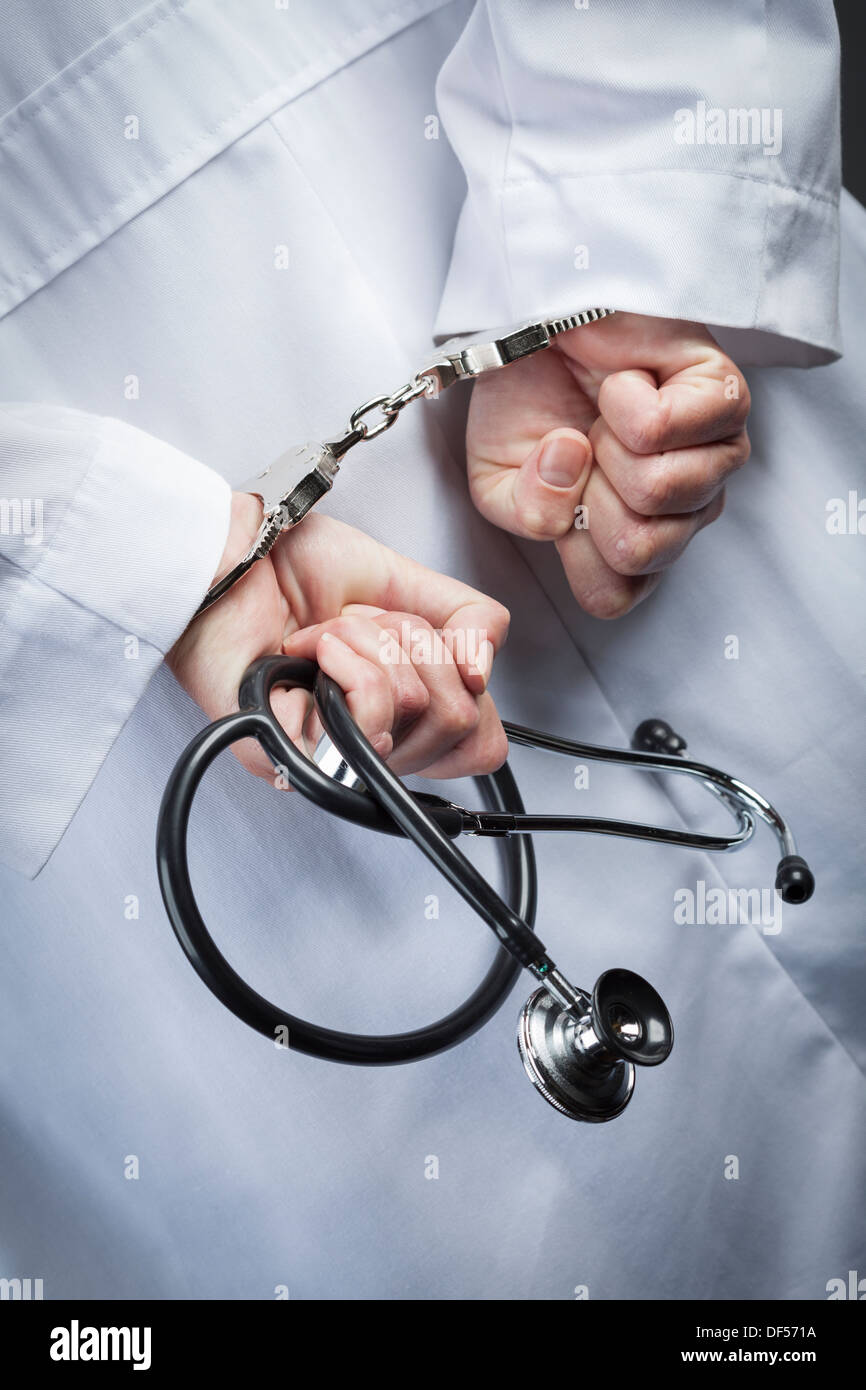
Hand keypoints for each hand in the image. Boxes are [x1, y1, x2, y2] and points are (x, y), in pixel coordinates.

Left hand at [167, 497, 509, 782]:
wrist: (229, 556)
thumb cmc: (290, 567)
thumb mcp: (403, 579)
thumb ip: (469, 618)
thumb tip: (483, 671)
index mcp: (403, 711)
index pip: (480, 742)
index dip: (468, 688)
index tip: (426, 644)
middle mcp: (374, 737)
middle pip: (460, 720)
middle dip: (416, 646)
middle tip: (360, 628)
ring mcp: (336, 752)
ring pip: (415, 711)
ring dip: (373, 646)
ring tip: (326, 636)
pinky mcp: (296, 758)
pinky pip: (367, 726)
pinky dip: (347, 667)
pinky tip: (308, 652)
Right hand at [466, 311, 750, 617]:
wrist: (537, 317)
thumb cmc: (526, 396)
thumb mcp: (496, 480)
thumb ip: (527, 517)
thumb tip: (571, 470)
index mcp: (629, 540)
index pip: (618, 596)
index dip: (576, 556)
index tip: (562, 503)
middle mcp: (681, 510)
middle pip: (642, 552)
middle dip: (590, 496)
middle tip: (584, 447)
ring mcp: (713, 458)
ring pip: (661, 495)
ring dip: (610, 446)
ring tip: (605, 415)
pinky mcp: (724, 398)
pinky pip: (665, 431)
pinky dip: (627, 403)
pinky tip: (626, 386)